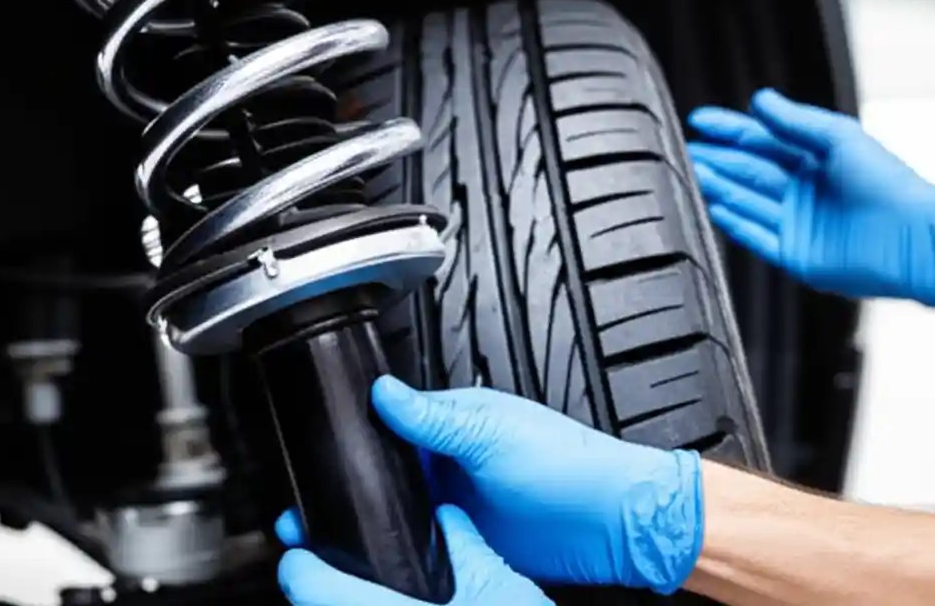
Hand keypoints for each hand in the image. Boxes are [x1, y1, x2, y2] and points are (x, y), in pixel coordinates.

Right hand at [275, 377, 701, 593]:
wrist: (610, 525)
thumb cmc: (567, 465)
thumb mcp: (490, 433)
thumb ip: (432, 418)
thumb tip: (381, 390)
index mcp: (458, 419)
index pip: (393, 418)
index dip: (359, 430)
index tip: (325, 443)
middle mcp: (455, 457)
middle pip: (393, 464)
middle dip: (364, 477)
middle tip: (328, 493)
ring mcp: (460, 498)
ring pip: (405, 503)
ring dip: (385, 510)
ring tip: (353, 520)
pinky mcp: (469, 536)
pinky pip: (426, 537)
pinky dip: (409, 540)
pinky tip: (393, 544)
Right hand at [688, 88, 934, 315]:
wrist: (916, 240)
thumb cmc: (890, 185)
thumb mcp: (839, 138)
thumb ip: (795, 121)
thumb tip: (760, 100)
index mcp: (815, 160)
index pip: (762, 140)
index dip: (730, 129)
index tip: (699, 119)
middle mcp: (802, 191)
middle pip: (748, 170)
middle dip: (716, 158)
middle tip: (684, 148)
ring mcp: (797, 224)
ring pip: (746, 201)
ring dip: (718, 186)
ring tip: (691, 170)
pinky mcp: (795, 255)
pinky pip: (755, 237)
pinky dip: (734, 223)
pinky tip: (714, 207)